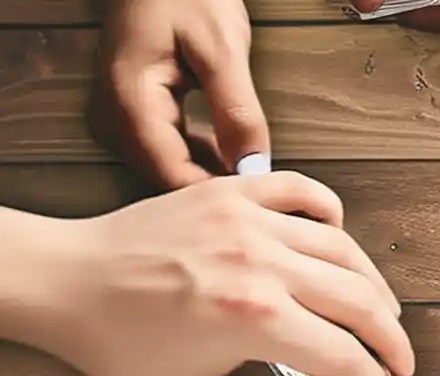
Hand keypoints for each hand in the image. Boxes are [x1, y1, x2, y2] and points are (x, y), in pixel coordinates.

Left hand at [12, 172, 411, 375]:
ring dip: (374, 284)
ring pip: (345, 248)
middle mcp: (261, 263)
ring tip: (383, 310)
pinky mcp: (233, 192)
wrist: (67, 282)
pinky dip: (332, 212)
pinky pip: (304, 191)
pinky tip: (340, 240)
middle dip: (391, 337)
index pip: (344, 354)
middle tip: (399, 359)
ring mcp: (249, 220)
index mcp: (252, 319)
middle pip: (360, 300)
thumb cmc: (120, 346)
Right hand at [92, 0, 266, 187]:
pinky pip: (170, 151)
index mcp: (128, 101)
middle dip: (217, 191)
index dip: (217, 197)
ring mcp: (120, 118)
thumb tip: (254, 166)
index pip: (172, 176)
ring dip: (211, 176)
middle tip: (267, 201)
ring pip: (170, 168)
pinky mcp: (134, 114)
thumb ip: (237, 110)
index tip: (259, 207)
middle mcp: (114, 117)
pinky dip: (203, 158)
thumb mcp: (221, 47)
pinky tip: (234, 157)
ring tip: (256, 178)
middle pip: (168, 178)